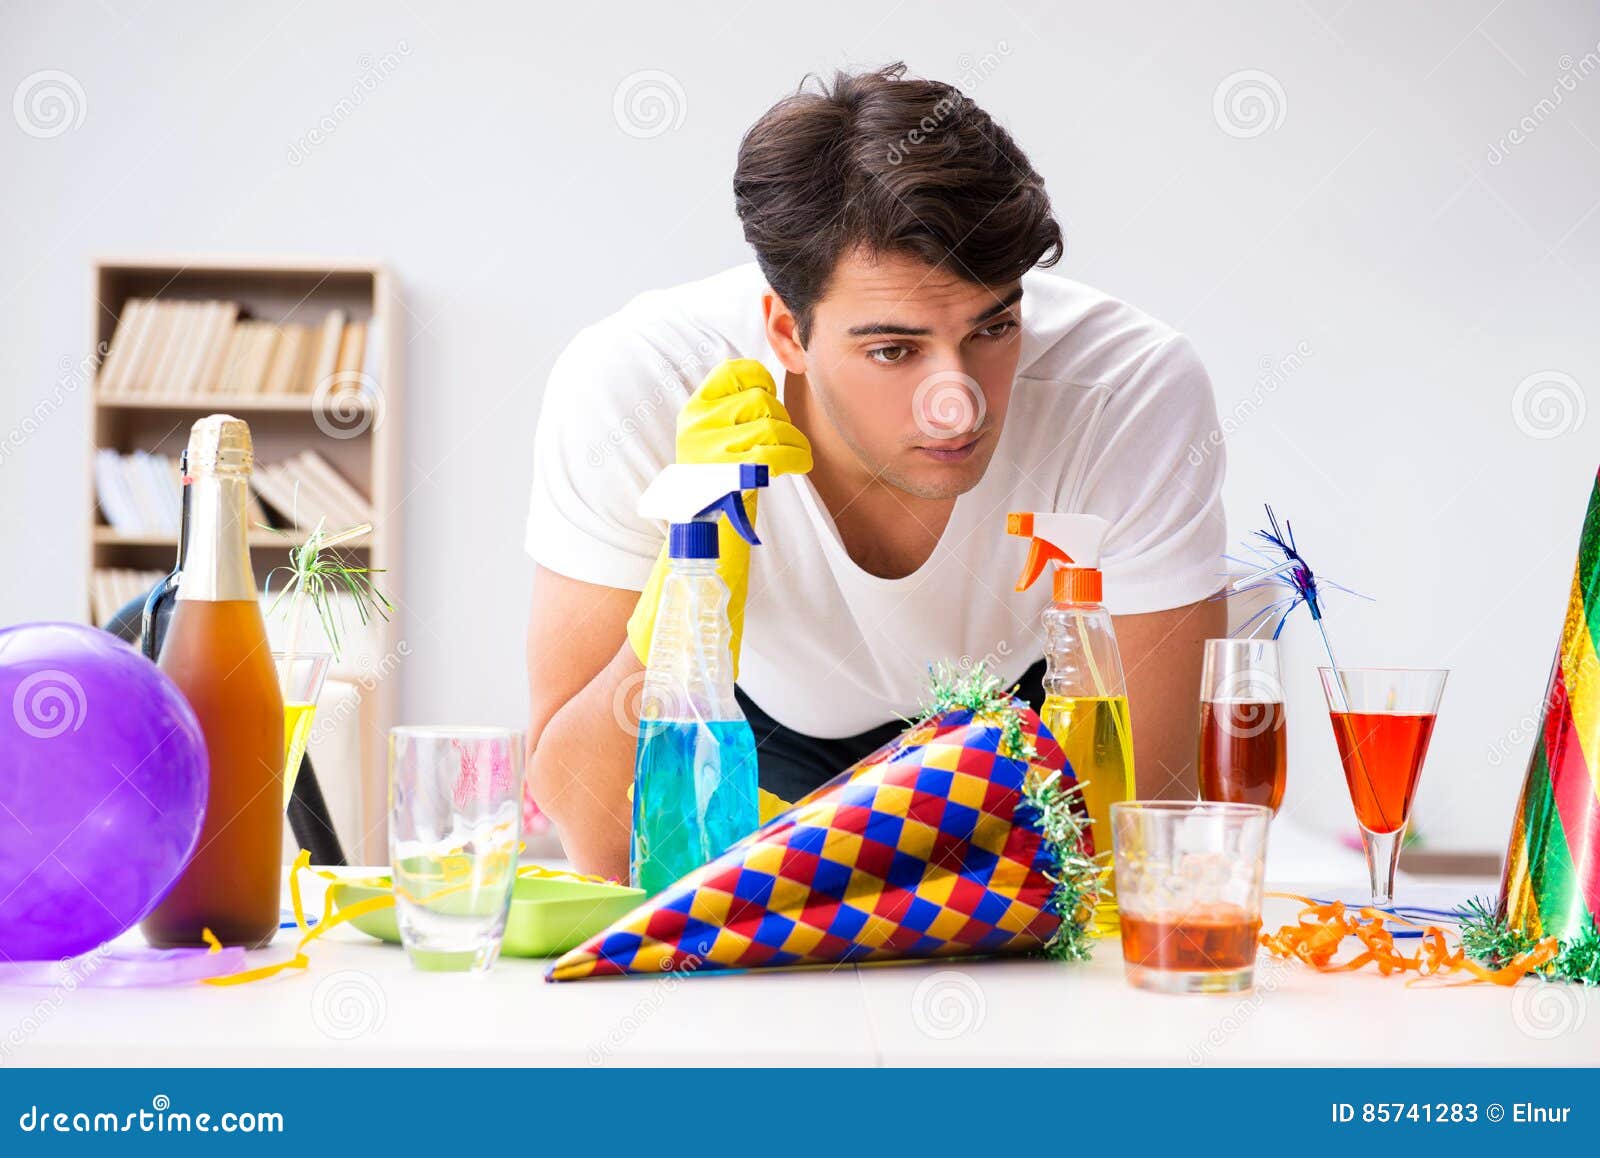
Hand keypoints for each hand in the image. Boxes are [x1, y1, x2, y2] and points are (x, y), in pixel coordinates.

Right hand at [628, 360, 811, 667]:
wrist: (700, 537)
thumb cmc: (717, 489)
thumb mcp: (715, 441)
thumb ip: (733, 412)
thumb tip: (769, 382)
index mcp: (694, 412)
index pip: (733, 371)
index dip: (760, 377)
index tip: (771, 393)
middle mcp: (698, 426)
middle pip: (761, 400)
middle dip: (783, 419)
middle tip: (786, 440)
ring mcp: (711, 449)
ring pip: (772, 426)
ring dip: (795, 442)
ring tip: (798, 456)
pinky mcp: (729, 474)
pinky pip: (774, 453)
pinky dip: (795, 457)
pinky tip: (799, 465)